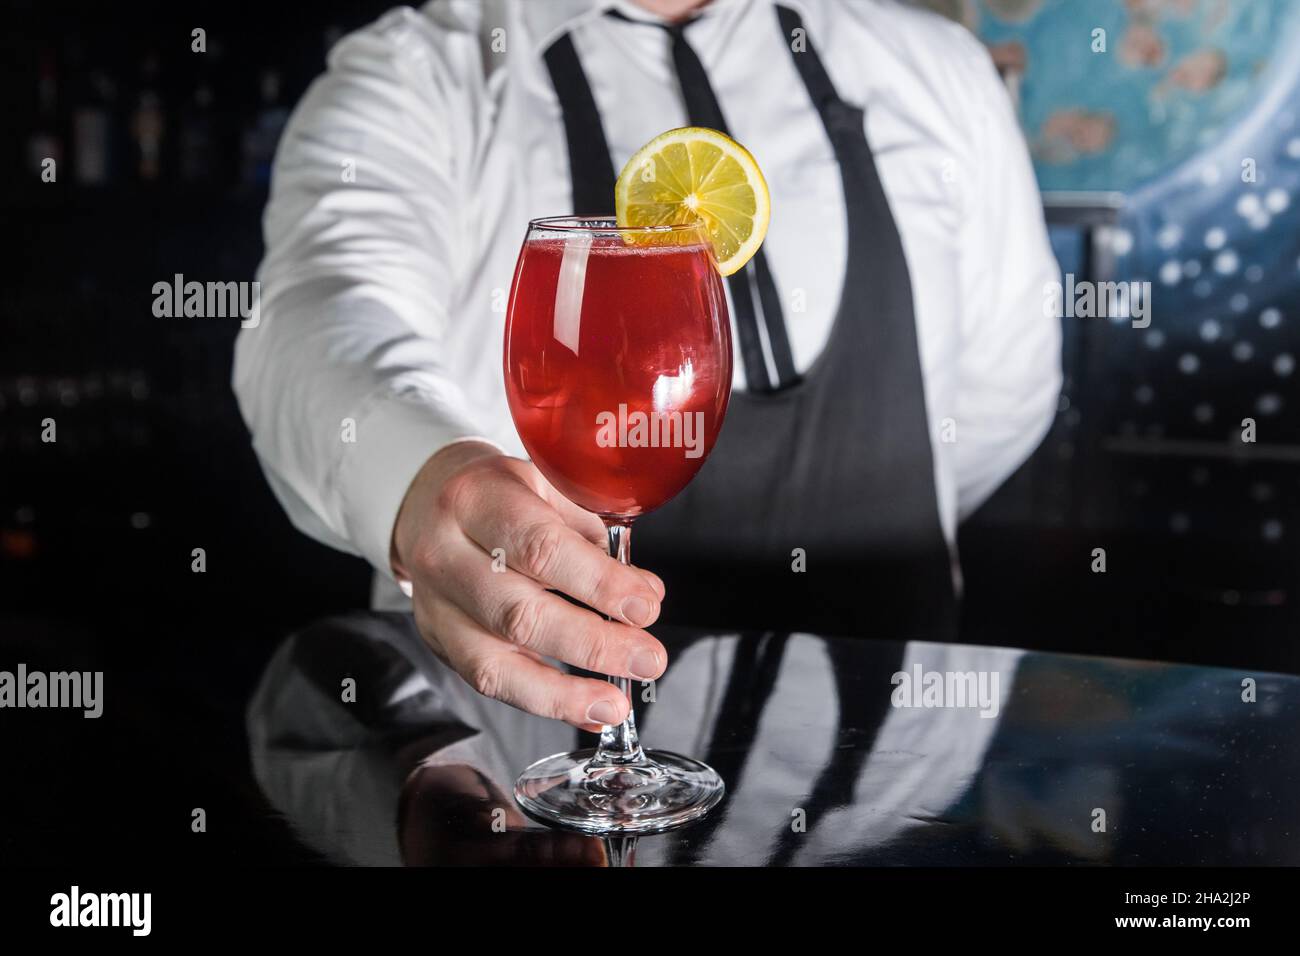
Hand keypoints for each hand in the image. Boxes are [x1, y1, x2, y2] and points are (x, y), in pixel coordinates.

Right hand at [391, 440, 666, 731]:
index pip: (540, 548)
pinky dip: (546, 702)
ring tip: (616, 703)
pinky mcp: (440, 641)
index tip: (645, 606)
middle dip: (592, 644)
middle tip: (647, 658)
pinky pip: (492, 684)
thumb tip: (645, 594)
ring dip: (565, 692)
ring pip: (496, 664)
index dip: (598, 584)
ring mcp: (437, 605)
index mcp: (477, 498)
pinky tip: (588, 710)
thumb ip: (596, 535)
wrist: (429, 505)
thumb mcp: (548, 485)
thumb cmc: (503, 496)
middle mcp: (445, 553)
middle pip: (518, 614)